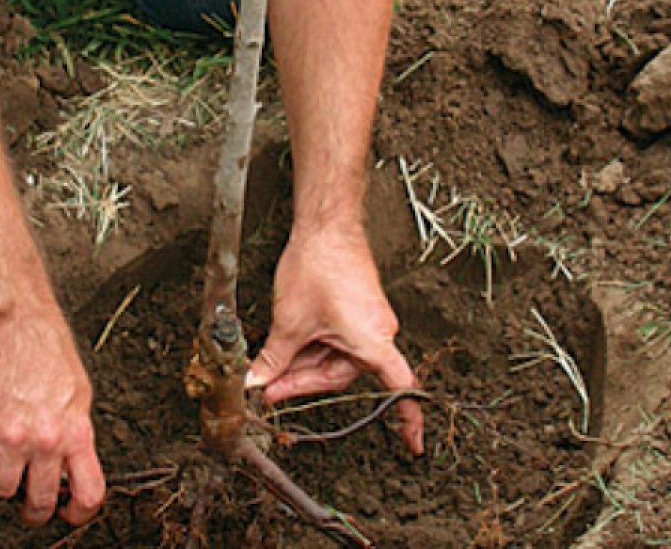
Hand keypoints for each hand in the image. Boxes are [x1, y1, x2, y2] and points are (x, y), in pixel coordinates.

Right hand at [0, 304, 104, 525]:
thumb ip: (76, 431)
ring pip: (2, 490)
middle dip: (36, 507)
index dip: (80, 512)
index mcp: (76, 431)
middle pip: (40, 501)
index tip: (70, 513)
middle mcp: (44, 440)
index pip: (88, 493)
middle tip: (32, 500)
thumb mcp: (78, 391)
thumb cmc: (47, 346)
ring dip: (3, 482)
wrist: (14, 319)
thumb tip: (71, 463)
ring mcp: (9, 437)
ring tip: (6, 462)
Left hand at [245, 223, 424, 454]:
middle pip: (341, 376)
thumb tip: (258, 384)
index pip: (399, 390)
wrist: (326, 226)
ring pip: (333, 359)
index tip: (412, 446)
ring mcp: (368, 322)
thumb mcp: (289, 322)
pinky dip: (311, 346)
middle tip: (267, 388)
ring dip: (302, 363)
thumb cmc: (318, 267)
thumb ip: (274, 359)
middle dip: (302, 382)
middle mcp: (378, 334)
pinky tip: (285, 345)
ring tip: (268, 364)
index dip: (407, 419)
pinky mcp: (357, 311)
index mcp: (373, 342)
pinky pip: (335, 341)